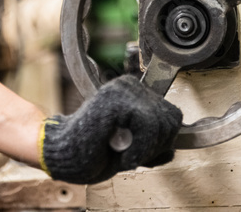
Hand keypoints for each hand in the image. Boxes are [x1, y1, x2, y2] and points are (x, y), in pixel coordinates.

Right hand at [39, 76, 181, 184]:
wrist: (66, 155)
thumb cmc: (95, 150)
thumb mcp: (134, 145)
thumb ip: (154, 139)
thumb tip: (174, 144)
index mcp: (135, 91)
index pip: (173, 115)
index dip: (163, 140)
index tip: (141, 150)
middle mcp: (129, 85)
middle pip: (171, 119)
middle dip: (156, 145)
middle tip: (131, 152)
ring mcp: (121, 90)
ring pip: (161, 123)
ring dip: (145, 149)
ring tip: (124, 151)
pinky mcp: (115, 100)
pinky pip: (148, 126)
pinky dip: (139, 148)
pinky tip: (121, 151)